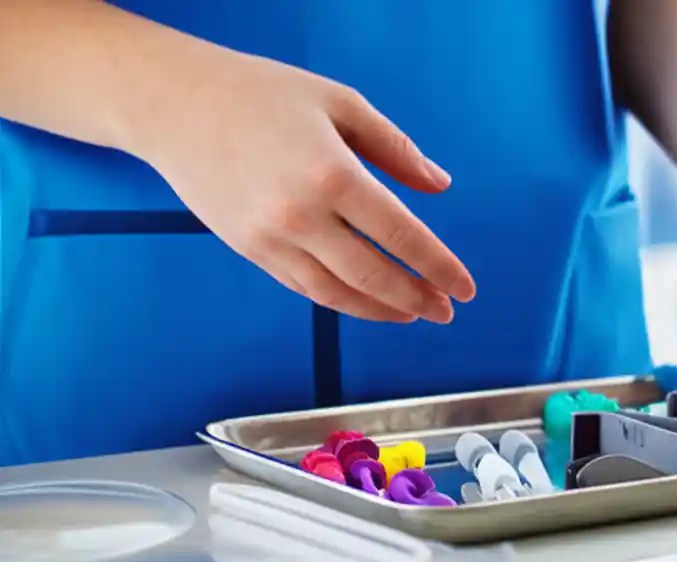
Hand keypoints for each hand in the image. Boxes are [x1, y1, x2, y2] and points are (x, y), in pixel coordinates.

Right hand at [131, 49, 473, 322]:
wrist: (174, 105)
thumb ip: (395, 148)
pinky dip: (341, 300)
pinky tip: (367, 301)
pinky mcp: (249, 249)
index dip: (438, 266)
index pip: (401, 235)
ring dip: (381, 310)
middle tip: (446, 311)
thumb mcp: (340, 102)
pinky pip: (304, 287)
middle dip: (417, 299)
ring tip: (414, 313)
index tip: (464, 287)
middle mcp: (300, 215)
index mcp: (332, 174)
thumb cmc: (262, 94)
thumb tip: (438, 185)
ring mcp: (270, 238)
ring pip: (337, 293)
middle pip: (373, 275)